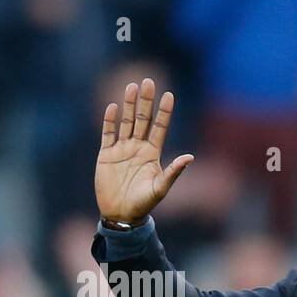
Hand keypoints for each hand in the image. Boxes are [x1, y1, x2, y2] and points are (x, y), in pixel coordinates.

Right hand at [95, 77, 193, 223]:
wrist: (122, 215)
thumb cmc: (144, 203)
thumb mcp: (161, 188)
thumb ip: (174, 172)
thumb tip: (190, 157)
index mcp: (153, 154)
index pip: (159, 128)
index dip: (164, 112)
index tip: (169, 94)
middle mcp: (138, 148)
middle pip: (142, 120)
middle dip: (145, 101)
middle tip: (148, 81)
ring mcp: (122, 150)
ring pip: (126, 122)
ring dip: (129, 105)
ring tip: (131, 86)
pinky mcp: (106, 155)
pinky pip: (108, 134)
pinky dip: (110, 121)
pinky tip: (113, 107)